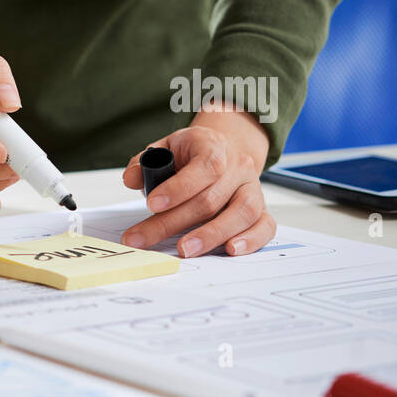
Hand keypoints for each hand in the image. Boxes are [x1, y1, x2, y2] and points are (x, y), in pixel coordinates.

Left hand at [121, 107, 274, 257]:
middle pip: (211, 198)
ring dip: (212, 234)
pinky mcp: (261, 209)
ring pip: (241, 213)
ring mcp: (252, 188)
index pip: (204, 166)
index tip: (152, 204)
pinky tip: (230, 250)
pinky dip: (251, 240)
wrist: (225, 151)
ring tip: (184, 249)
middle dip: (173, 222)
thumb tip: (131, 178)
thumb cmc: (190, 155)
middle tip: (144, 239)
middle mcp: (238, 167)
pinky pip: (265, 225)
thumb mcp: (164, 149)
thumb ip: (144, 163)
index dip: (179, 187)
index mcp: (213, 146)